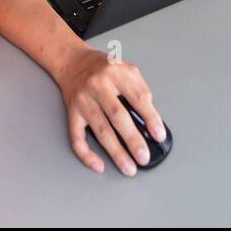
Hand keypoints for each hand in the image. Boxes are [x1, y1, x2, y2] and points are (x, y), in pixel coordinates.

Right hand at [55, 47, 165, 175]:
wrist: (73, 62)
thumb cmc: (104, 69)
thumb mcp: (126, 70)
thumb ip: (140, 91)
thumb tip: (151, 122)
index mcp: (116, 73)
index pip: (138, 97)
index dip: (150, 118)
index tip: (159, 135)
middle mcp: (98, 86)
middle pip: (118, 116)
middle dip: (133, 140)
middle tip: (144, 158)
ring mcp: (83, 100)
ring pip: (100, 130)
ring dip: (116, 152)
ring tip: (129, 167)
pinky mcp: (72, 113)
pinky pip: (77, 137)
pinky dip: (87, 154)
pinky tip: (99, 165)